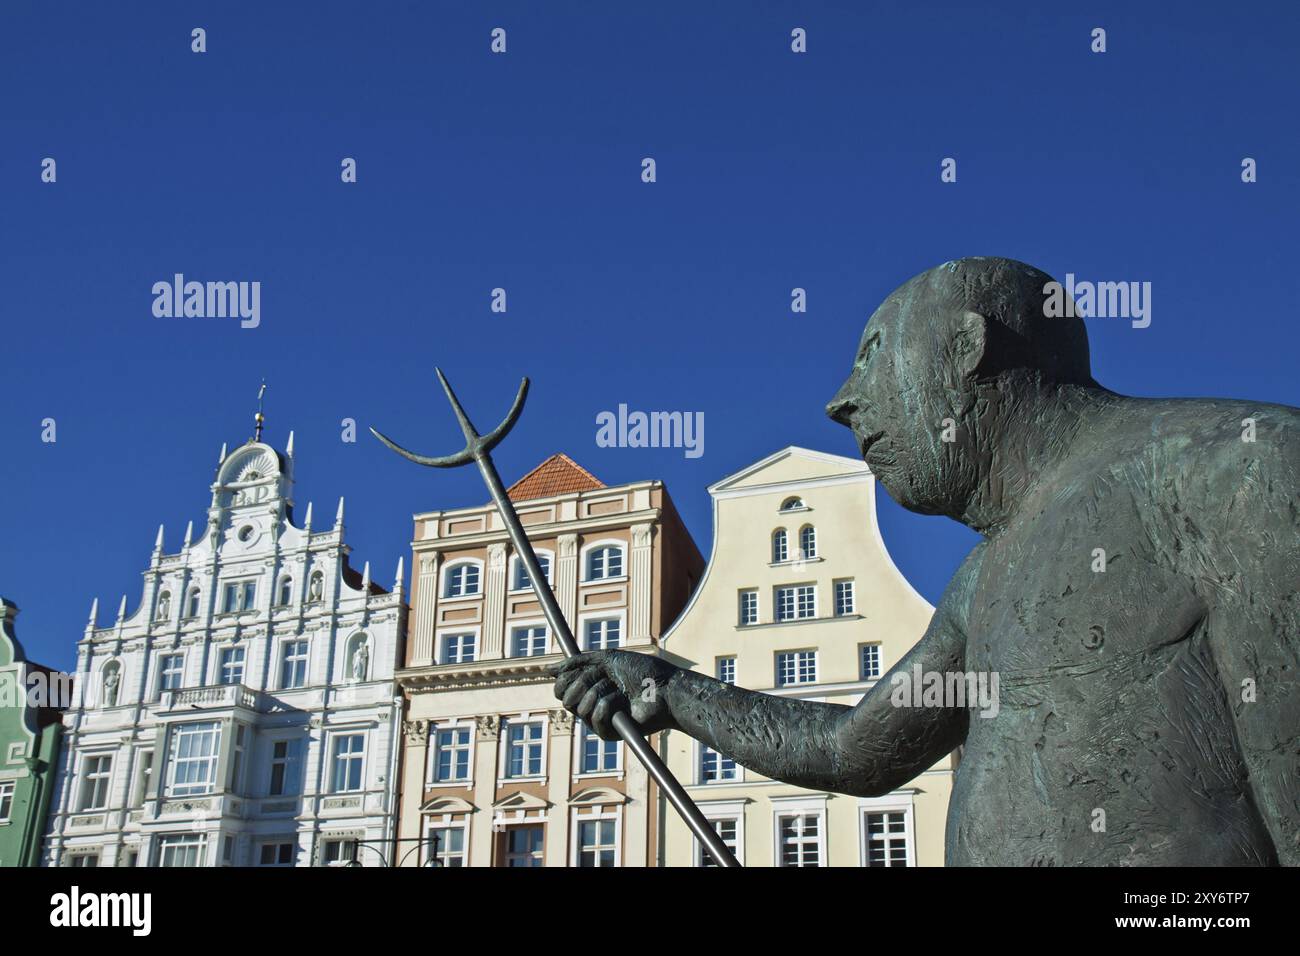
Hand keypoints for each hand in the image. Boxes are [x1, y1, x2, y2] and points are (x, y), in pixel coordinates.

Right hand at [551, 650, 679, 739]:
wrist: (665, 688)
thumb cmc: (643, 672)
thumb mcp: (607, 659)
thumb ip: (579, 662)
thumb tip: (549, 669)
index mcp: (589, 687)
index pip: (561, 688)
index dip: (564, 680)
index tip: (577, 671)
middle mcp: (591, 705)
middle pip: (566, 698)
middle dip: (585, 681)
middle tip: (605, 677)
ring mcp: (599, 721)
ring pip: (581, 706)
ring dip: (602, 690)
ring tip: (621, 691)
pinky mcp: (608, 733)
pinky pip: (595, 716)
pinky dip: (610, 703)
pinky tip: (624, 703)